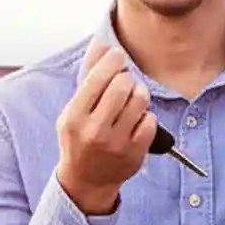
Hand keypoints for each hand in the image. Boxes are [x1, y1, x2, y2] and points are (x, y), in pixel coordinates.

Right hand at [55, 43, 158, 213]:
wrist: (86, 179)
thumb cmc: (80, 137)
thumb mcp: (73, 109)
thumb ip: (88, 76)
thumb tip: (102, 45)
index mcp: (74, 117)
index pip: (98, 77)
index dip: (112, 60)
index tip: (118, 57)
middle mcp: (94, 131)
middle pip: (123, 85)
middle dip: (126, 77)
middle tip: (124, 81)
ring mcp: (116, 143)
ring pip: (140, 100)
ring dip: (139, 93)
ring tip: (131, 99)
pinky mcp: (135, 153)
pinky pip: (151, 119)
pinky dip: (146, 116)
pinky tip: (135, 120)